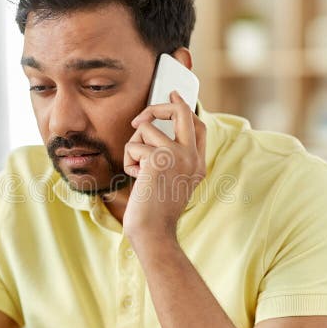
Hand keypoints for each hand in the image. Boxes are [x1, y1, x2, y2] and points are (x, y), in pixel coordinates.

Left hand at [122, 91, 205, 243]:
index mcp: (198, 163)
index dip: (183, 106)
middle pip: (181, 111)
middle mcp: (192, 156)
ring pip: (146, 128)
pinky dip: (128, 161)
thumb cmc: (155, 211)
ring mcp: (178, 155)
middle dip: (157, 107)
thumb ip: (171, 158)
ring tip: (137, 170)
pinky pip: (133, 145)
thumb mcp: (171, 182)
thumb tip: (152, 129)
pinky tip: (135, 179)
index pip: (197, 124)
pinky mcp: (158, 158)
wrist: (154, 232)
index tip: (173, 95)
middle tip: (139, 119)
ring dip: (133, 147)